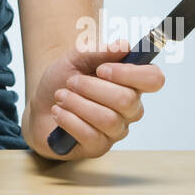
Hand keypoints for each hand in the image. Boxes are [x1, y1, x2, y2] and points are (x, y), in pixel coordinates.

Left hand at [24, 38, 165, 160]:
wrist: (41, 102)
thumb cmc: (64, 79)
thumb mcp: (75, 57)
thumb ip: (98, 50)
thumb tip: (123, 46)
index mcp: (131, 83)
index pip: (154, 79)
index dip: (131, 73)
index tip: (102, 69)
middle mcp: (130, 109)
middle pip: (127, 100)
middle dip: (91, 87)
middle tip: (71, 82)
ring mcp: (116, 131)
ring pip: (108, 119)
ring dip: (77, 103)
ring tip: (61, 96)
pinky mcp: (98, 148)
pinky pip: (90, 136)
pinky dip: (68, 119)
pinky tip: (58, 111)